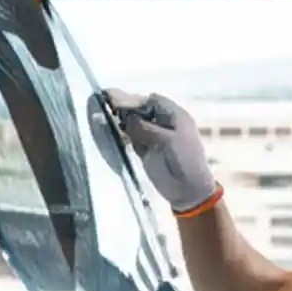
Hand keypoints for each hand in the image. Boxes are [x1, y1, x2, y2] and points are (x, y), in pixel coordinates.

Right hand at [103, 88, 218, 211]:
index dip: (133, 100)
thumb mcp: (166, 141)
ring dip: (121, 119)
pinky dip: (123, 133)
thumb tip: (125, 118)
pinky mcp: (146, 149)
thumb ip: (144, 127)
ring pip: (134, 122)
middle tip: (104, 103)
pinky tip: (110, 130)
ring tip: (102, 115)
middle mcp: (164, 123)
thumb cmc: (183, 161)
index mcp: (175, 116)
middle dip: (124, 107)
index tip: (114, 101)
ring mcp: (154, 136)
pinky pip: (132, 137)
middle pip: (141, 110)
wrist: (189, 190)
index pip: (151, 101)